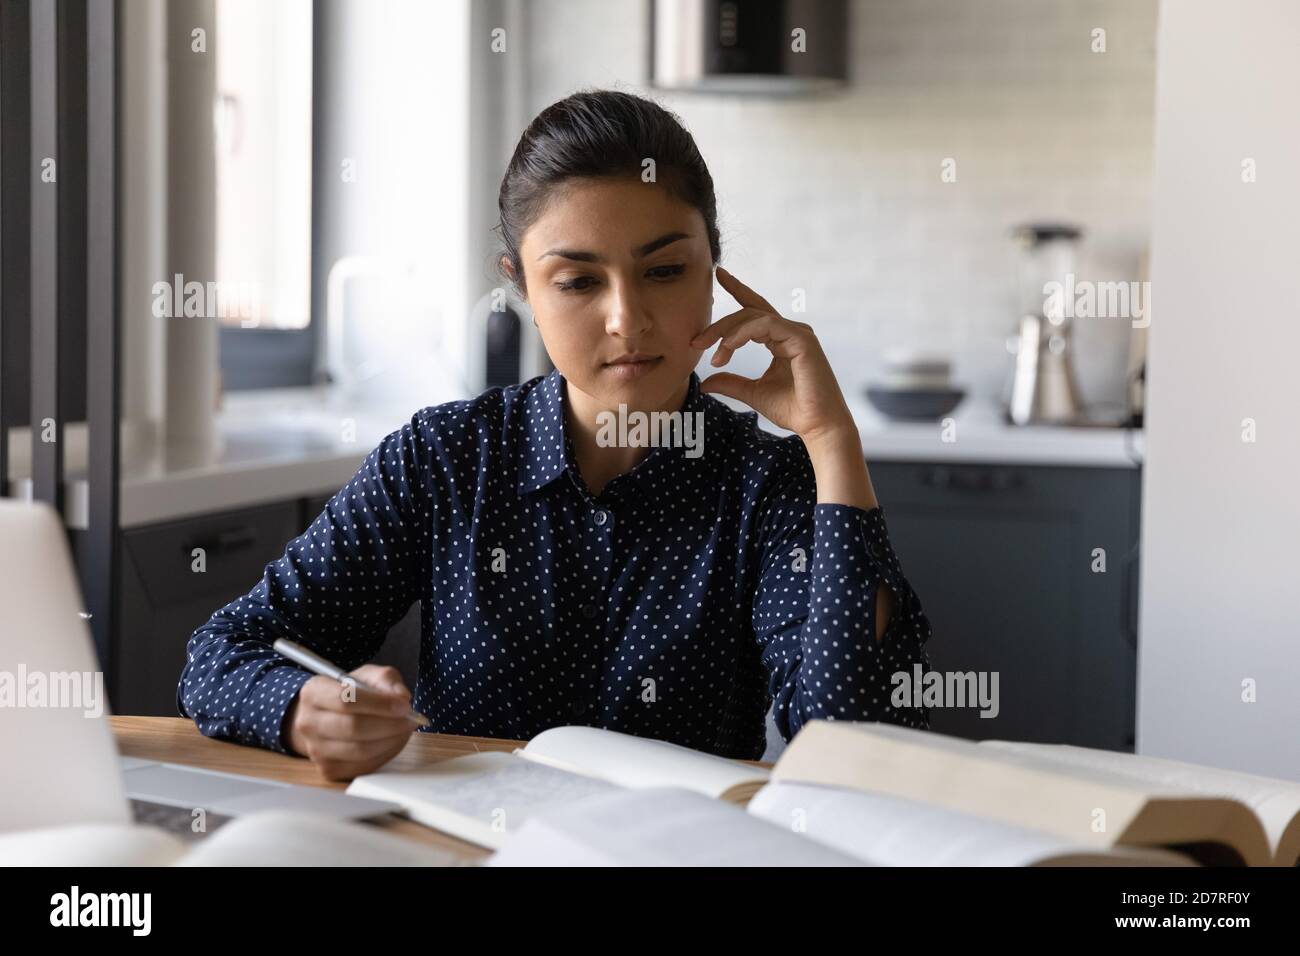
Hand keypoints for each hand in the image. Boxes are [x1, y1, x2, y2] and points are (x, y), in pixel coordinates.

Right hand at [284, 664, 420, 780]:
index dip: (379, 704)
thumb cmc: (350, 695)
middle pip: (353, 727)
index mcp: (314, 692)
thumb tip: (401, 698)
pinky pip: (363, 766)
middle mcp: (308, 722)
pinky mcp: (328, 769)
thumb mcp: (367, 676)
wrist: (328, 718)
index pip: (345, 699)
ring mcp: (316, 750)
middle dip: (390, 724)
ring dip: (391, 740)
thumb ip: (386, 680)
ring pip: (360, 750)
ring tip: (404, 729)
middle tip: (410, 719)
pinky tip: (392, 741)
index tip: (404, 705)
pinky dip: (385, 754)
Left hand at [691, 266, 855, 446]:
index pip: (756, 310)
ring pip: (755, 317)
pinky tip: (728, 347)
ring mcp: (798, 333)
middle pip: (749, 313)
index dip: (738, 289)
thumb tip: (704, 382)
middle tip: (696, 340)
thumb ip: (731, 383)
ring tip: (712, 354)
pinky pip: (767, 325)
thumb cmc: (793, 409)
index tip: (719, 276)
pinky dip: (743, 334)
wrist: (817, 425)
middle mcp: (790, 331)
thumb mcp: (753, 393)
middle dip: (720, 324)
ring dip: (728, 332)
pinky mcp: (802, 339)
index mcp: (781, 340)